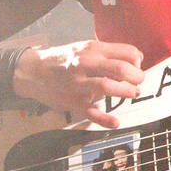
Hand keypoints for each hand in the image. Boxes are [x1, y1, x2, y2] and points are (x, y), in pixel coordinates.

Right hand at [14, 40, 144, 128]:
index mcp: (93, 49)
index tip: (136, 68)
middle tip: (138, 82)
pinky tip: (115, 122)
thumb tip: (134, 61)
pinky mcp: (73, 102)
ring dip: (126, 92)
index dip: (138, 61)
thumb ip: (106, 54)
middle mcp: (86, 65)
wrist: (32, 71)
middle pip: (121, 69)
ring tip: (132, 93)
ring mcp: (79, 84)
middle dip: (137, 77)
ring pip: (108, 86)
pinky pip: (91, 112)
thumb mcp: (84, 48)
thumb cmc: (63, 60)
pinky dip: (105, 119)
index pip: (127, 52)